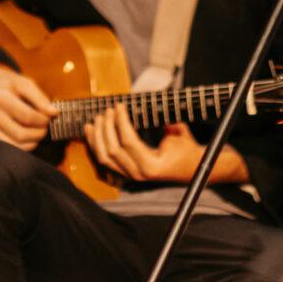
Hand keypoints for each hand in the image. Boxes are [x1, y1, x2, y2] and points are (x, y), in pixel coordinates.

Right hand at [0, 58, 57, 150]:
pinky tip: (24, 138)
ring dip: (30, 143)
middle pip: (20, 134)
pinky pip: (3, 148)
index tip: (49, 117)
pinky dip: (18, 147)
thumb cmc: (2, 82)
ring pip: (12, 146)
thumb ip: (39, 97)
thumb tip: (54, 113)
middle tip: (44, 128)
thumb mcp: (22, 81)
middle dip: (39, 134)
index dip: (43, 120)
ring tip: (36, 133)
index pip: (27, 117)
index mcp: (0, 97)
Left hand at [84, 114, 208, 184]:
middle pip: (112, 150)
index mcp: (151, 166)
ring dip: (96, 137)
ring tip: (95, 119)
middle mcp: (138, 174)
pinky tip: (91, 131)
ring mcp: (130, 175)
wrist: (191, 168)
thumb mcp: (180, 132)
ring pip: (104, 157)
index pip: (128, 141)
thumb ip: (164, 121)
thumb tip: (146, 106)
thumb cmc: (186, 148)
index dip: (120, 121)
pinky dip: (95, 145)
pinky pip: (105, 160)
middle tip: (107, 110)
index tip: (119, 105)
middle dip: (106, 127)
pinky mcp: (125, 172)